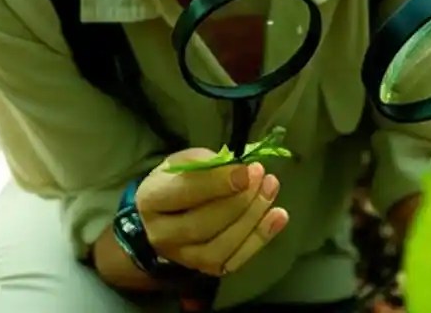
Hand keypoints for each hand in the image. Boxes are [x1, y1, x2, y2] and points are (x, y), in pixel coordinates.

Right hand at [135, 148, 288, 276]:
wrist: (168, 216)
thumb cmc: (178, 181)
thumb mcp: (183, 162)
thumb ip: (206, 163)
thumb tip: (239, 169)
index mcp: (151, 199)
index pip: (182, 193)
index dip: (216, 183)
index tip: (246, 171)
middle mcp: (162, 234)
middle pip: (202, 224)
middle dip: (239, 201)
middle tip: (262, 177)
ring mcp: (183, 257)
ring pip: (220, 247)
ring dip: (252, 218)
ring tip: (270, 190)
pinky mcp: (205, 269)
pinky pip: (235, 260)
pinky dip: (260, 238)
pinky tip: (279, 216)